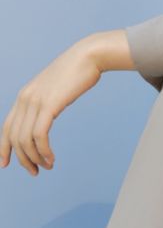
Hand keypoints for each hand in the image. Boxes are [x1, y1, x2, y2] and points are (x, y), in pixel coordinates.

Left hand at [0, 39, 101, 175]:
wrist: (88, 56)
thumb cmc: (77, 72)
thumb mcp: (55, 88)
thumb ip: (47, 100)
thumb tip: (47, 114)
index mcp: (24, 95)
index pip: (6, 127)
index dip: (3, 148)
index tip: (5, 164)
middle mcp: (25, 98)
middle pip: (14, 138)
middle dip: (23, 159)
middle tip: (35, 171)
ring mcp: (36, 101)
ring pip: (25, 140)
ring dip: (35, 158)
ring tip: (47, 166)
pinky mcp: (49, 105)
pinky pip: (39, 136)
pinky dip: (43, 151)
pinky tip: (51, 158)